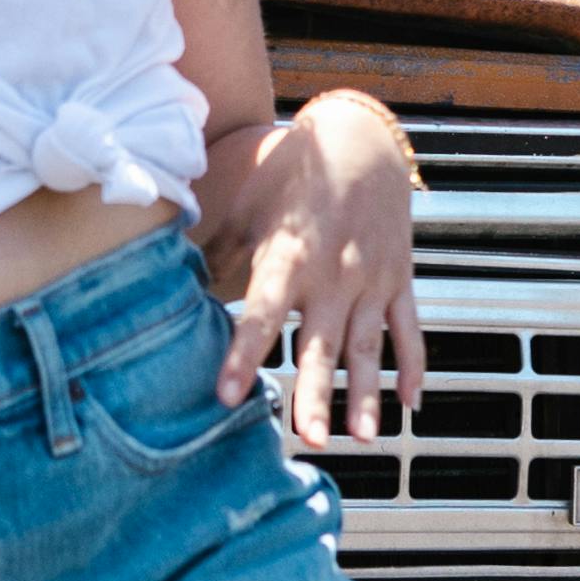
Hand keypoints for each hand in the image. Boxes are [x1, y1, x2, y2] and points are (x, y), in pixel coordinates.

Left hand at [207, 93, 421, 447]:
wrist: (361, 140)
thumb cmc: (292, 173)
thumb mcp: (248, 203)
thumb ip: (216, 249)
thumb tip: (166, 283)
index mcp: (290, 254)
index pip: (261, 312)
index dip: (244, 355)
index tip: (229, 396)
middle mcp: (334, 272)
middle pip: (321, 343)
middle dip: (316, 394)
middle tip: (310, 440)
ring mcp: (372, 278)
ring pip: (369, 347)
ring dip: (365, 395)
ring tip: (361, 440)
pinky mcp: (399, 279)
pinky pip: (409, 328)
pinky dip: (413, 365)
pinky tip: (411, 404)